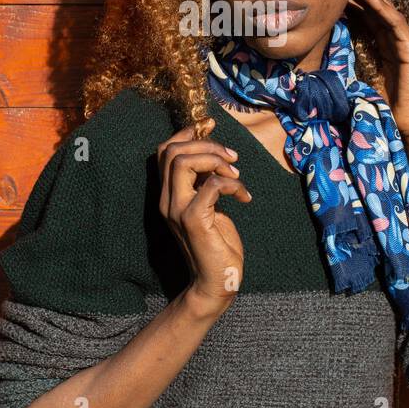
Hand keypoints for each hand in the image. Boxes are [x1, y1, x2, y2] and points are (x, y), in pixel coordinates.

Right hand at [156, 126, 249, 310]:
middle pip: (171, 151)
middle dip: (206, 144)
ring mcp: (177, 210)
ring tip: (236, 175)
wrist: (216, 281)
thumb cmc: (217, 244)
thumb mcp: (210, 206)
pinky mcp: (193, 220)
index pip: (164, 151)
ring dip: (215, 160)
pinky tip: (244, 197)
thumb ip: (205, 183)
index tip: (211, 125)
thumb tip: (215, 156)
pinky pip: (211, 185)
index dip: (187, 132)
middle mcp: (166, 200)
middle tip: (232, 159)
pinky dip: (232, 184)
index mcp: (168, 194)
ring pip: (183, 162)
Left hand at [346, 0, 408, 138]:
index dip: (351, 0)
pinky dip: (383, 7)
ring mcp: (405, 44)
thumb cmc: (382, 107)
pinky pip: (396, 23)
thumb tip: (320, 56)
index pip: (366, 16)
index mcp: (382, 46)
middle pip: (377, 8)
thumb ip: (346, 63)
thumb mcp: (357, 79)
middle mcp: (394, 40)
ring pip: (387, 10)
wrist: (406, 128)